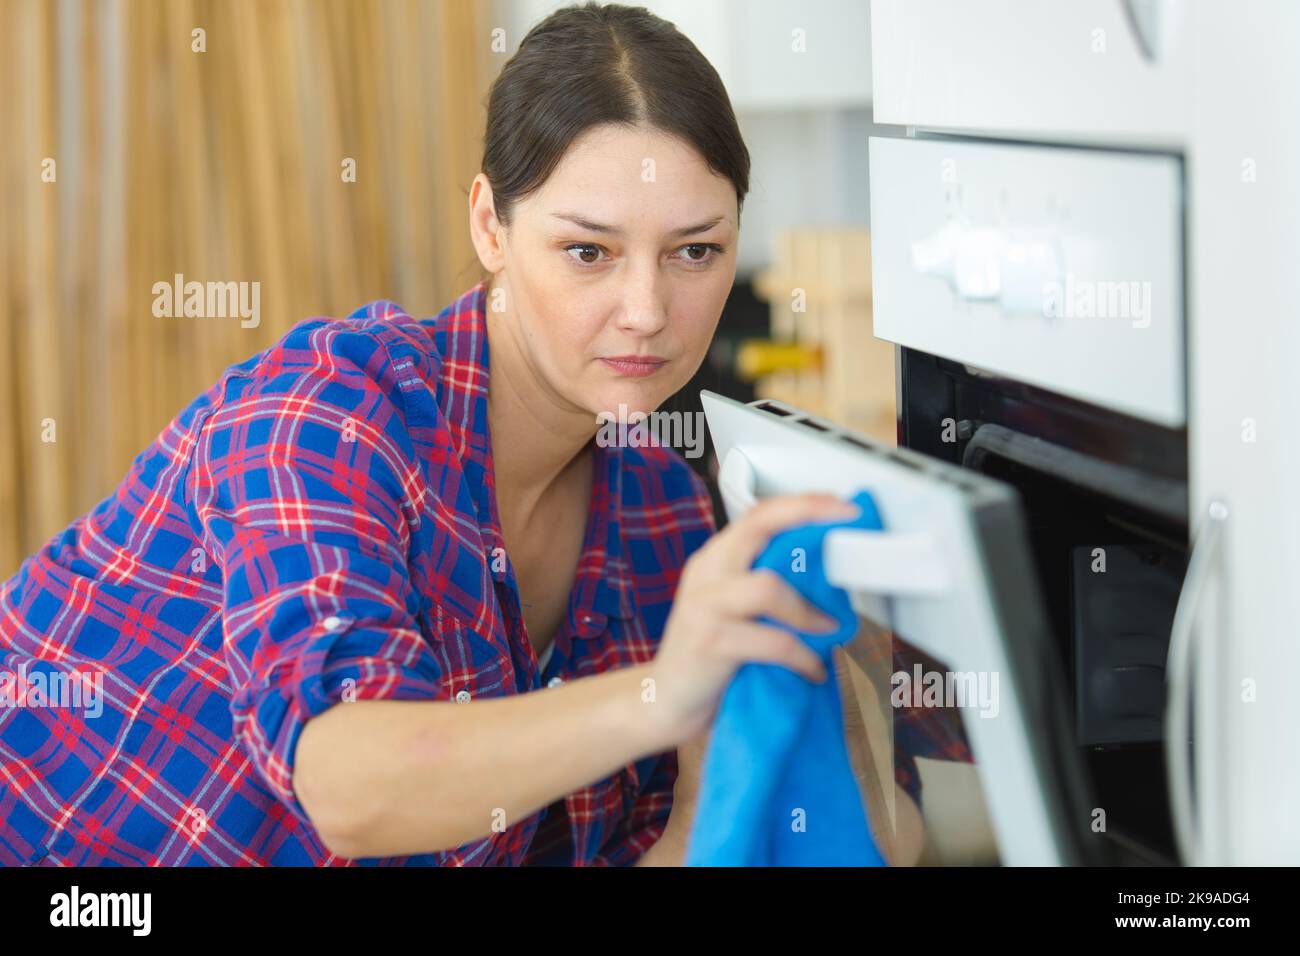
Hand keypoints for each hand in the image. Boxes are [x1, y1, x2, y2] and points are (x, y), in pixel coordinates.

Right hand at [647, 493, 860, 745]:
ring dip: (808, 610)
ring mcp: (703, 606)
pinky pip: (771, 642)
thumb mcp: (736, 611)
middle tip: (846, 524)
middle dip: (806, 517)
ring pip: (767, 587)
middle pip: (756, 528)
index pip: (757, 515)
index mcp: (715, 560)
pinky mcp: (709, 643)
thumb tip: (829, 581)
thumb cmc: (711, 656)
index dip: (801, 504)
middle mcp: (706, 573)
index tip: (841, 505)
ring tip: (830, 631)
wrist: (666, 700)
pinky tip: (812, 669)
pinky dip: (802, 656)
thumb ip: (767, 588)